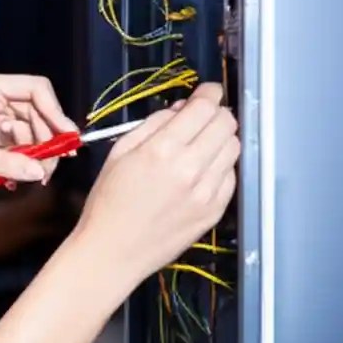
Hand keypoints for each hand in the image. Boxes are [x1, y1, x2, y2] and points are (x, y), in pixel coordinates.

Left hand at [0, 70, 76, 192]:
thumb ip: (6, 164)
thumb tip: (39, 171)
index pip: (34, 88)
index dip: (55, 111)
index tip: (67, 137)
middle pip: (40, 111)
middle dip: (48, 141)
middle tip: (51, 169)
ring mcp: (0, 111)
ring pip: (38, 129)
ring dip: (41, 154)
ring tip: (37, 177)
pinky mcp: (3, 129)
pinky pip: (29, 141)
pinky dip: (30, 159)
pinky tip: (22, 177)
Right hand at [73, 83, 239, 284]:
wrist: (113, 250)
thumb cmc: (108, 201)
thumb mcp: (119, 153)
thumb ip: (153, 124)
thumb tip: (181, 109)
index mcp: (162, 150)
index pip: (204, 108)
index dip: (209, 94)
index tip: (207, 92)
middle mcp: (191, 169)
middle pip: (227, 124)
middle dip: (216, 114)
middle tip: (201, 118)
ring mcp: (207, 192)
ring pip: (234, 148)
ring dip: (220, 139)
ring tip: (200, 145)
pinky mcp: (215, 211)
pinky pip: (230, 176)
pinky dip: (219, 166)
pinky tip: (199, 171)